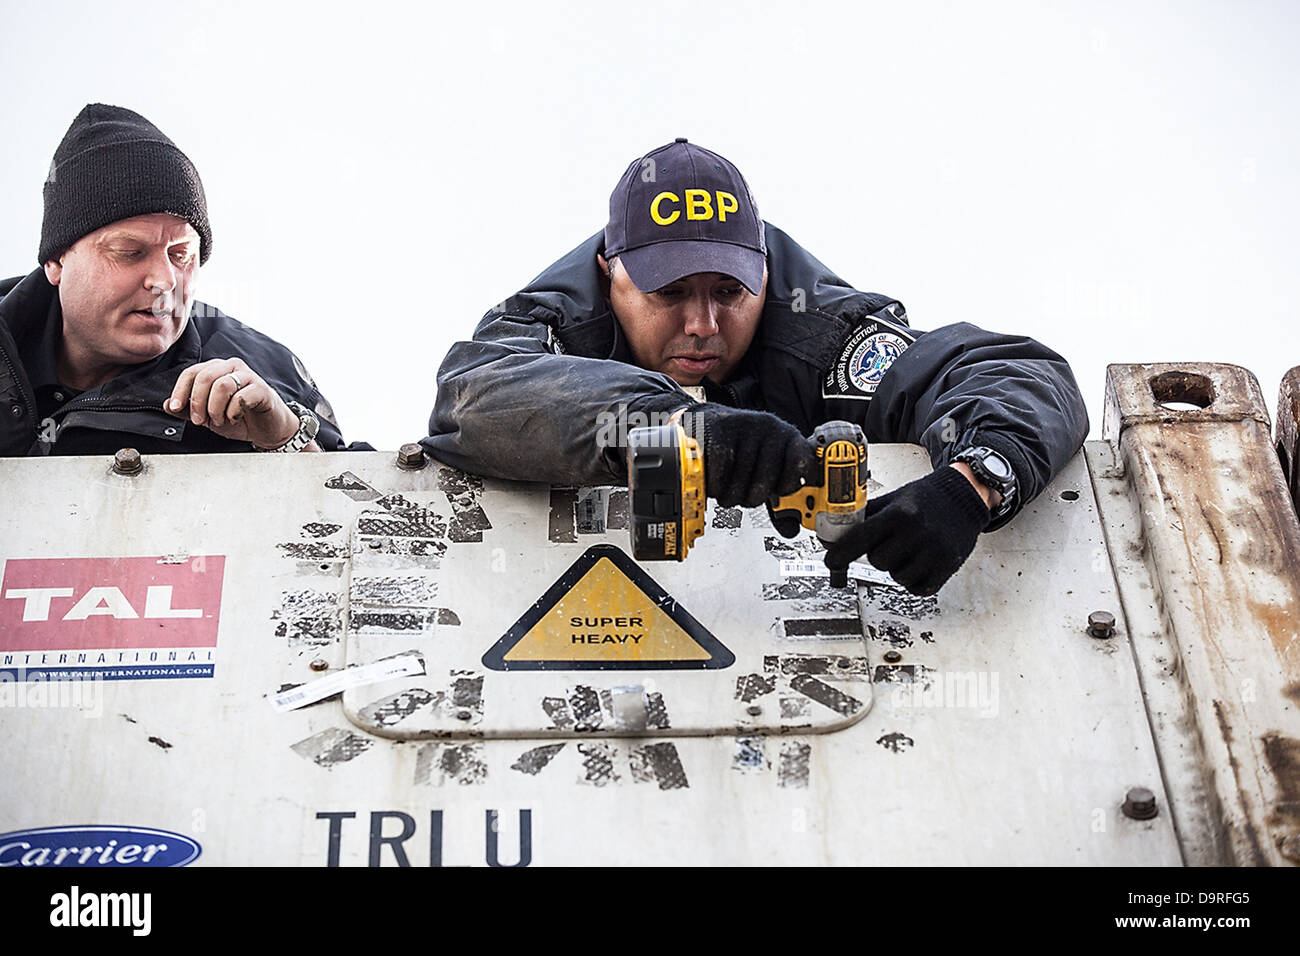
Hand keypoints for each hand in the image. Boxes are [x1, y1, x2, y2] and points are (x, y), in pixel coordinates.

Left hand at [165, 358, 301, 448]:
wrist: (266, 429)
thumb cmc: (239, 417)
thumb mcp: (207, 416)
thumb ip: (187, 410)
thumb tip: (167, 405)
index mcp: (216, 370)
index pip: (192, 372)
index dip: (180, 390)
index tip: (175, 407)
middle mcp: (231, 367)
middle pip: (205, 377)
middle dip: (197, 402)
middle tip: (199, 420)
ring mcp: (249, 376)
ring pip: (222, 385)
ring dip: (216, 408)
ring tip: (219, 420)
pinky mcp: (262, 389)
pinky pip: (242, 397)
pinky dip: (233, 412)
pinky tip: (235, 417)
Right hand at [684, 404, 817, 507]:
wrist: (705, 426)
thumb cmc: (739, 453)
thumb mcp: (764, 475)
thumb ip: (780, 502)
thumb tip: (792, 529)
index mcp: (790, 438)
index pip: (804, 464)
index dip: (791, 486)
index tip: (779, 494)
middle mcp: (772, 429)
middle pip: (767, 482)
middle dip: (751, 497)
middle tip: (743, 494)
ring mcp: (746, 427)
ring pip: (741, 480)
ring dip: (730, 495)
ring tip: (727, 487)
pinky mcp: (721, 429)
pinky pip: (720, 472)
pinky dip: (715, 485)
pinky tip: (714, 481)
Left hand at [823, 465, 990, 595]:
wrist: (965, 498)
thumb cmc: (926, 499)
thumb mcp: (895, 499)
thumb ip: (867, 515)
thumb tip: (836, 531)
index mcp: (900, 513)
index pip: (861, 538)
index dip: (841, 553)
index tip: (831, 561)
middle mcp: (917, 532)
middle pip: (877, 561)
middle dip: (878, 555)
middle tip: (891, 543)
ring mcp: (934, 551)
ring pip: (896, 577)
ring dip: (897, 568)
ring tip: (908, 550)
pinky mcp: (947, 567)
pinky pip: (918, 588)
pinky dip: (913, 580)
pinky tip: (918, 562)